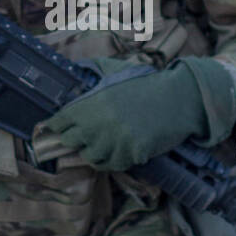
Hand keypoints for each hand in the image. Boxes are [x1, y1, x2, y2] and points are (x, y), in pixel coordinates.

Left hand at [39, 56, 235, 170]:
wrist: (178, 98)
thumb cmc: (146, 85)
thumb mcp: (116, 74)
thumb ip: (93, 75)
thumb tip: (74, 69)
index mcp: (91, 102)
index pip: (59, 122)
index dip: (57, 125)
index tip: (58, 127)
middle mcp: (98, 123)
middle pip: (70, 141)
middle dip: (77, 138)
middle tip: (86, 135)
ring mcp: (114, 141)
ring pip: (90, 157)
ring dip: (95, 151)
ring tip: (105, 143)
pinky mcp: (131, 155)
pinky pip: (112, 165)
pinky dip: (114, 160)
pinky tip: (121, 149)